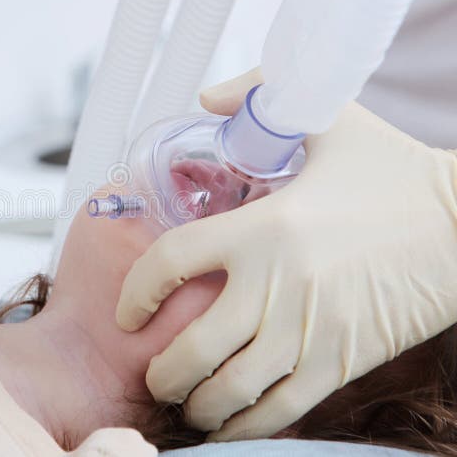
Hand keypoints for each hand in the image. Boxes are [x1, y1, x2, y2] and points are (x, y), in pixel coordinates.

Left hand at [116, 68, 456, 439]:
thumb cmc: (395, 172)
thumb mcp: (330, 120)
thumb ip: (260, 97)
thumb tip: (208, 100)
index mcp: (262, 226)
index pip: (171, 261)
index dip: (136, 290)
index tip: (127, 310)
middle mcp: (275, 286)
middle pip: (191, 347)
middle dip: (161, 371)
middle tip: (153, 372)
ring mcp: (308, 331)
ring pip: (230, 390)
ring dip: (196, 404)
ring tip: (186, 401)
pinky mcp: (340, 363)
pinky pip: (279, 412)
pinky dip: (244, 427)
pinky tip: (229, 423)